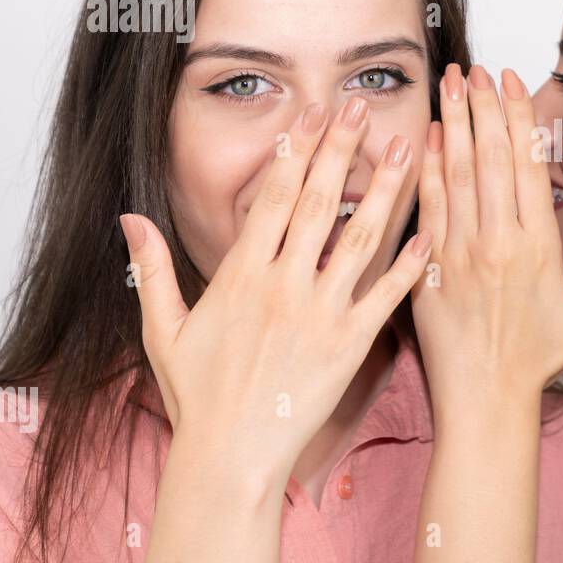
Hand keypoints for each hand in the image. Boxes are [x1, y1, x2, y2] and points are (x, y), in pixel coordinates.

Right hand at [119, 97, 432, 488]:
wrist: (231, 456)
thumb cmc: (199, 396)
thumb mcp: (162, 330)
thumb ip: (152, 269)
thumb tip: (130, 218)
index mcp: (241, 276)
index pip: (272, 197)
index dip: (295, 151)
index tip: (312, 114)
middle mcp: (284, 286)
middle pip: (318, 203)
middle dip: (342, 150)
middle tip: (363, 106)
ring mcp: (321, 314)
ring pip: (360, 239)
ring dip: (386, 190)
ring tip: (407, 148)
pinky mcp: (351, 345)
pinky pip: (386, 295)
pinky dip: (410, 263)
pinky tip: (432, 230)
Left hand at [410, 63, 562, 420]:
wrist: (483, 400)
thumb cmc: (534, 363)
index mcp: (539, 249)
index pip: (529, 167)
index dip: (520, 118)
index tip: (511, 82)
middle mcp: (498, 244)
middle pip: (490, 159)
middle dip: (482, 107)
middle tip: (475, 67)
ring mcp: (459, 253)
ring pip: (456, 174)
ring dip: (452, 123)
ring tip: (450, 83)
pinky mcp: (430, 267)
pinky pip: (427, 207)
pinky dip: (426, 168)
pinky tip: (427, 135)